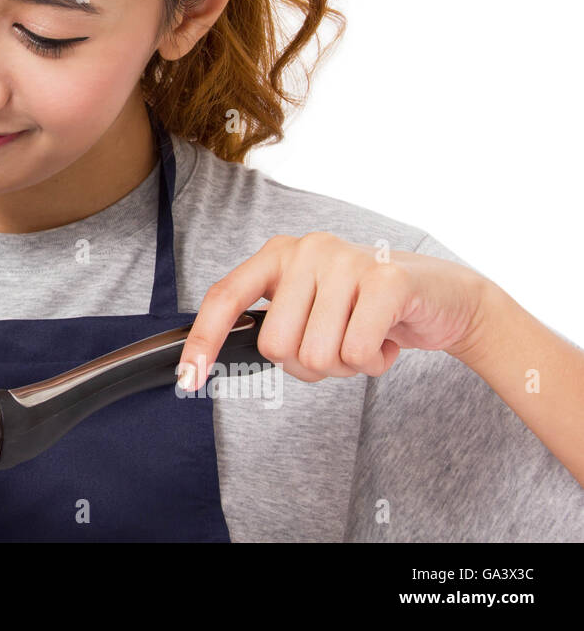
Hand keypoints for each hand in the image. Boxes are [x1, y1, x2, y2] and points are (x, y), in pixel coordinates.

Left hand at [176, 232, 492, 387]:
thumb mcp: (310, 309)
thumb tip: (214, 361)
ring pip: (318, 356)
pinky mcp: (387, 281)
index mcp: (277, 256)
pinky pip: (357, 354)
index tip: (188, 379)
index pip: (225, 297)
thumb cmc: (365, 309)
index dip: (203, 341)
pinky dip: (373, 364)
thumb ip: (273, 325)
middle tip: (338, 345)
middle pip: (276, 346)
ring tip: (364, 339)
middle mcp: (306, 251)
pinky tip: (387, 340)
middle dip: (308, 365)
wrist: (442, 297)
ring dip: (345, 367)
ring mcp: (346, 261)